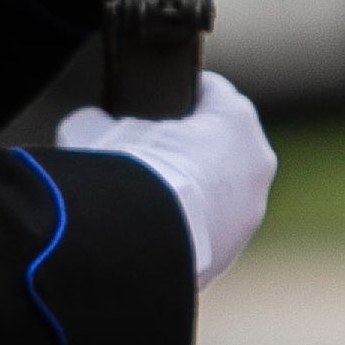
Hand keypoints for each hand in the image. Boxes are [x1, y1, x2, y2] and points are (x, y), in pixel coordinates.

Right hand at [57, 70, 277, 283]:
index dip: (178, 95)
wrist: (139, 245)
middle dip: (186, 149)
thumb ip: (95, 119)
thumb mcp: (94, 130)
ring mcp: (249, 213)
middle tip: (145, 156)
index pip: (211, 91)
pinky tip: (149, 231)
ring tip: (144, 202)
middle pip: (219, 145)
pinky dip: (184, 228)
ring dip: (188, 194)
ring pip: (218, 192)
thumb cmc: (127, 173)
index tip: (153, 104)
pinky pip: (206, 231)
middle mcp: (255, 163)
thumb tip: (88, 124)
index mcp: (235, 117)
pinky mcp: (230, 253)